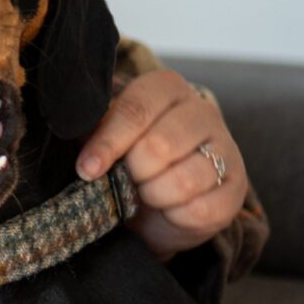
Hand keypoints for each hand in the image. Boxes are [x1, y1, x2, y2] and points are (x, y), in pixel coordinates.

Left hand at [75, 68, 248, 260]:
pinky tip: (169, 207)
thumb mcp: (106, 136)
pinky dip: (175, 216)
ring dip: (153, 195)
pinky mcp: (236, 189)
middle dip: (133, 173)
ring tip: (146, 191)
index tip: (87, 169)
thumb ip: (90, 126)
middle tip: (127, 179)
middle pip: (159, 146)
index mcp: (166, 87)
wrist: (158, 199)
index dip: (108, 143)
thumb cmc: (127, 157)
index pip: (135, 110)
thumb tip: (67, 121)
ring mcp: (227, 149)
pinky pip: (200, 210)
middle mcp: (203, 111)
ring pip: (182, 181)